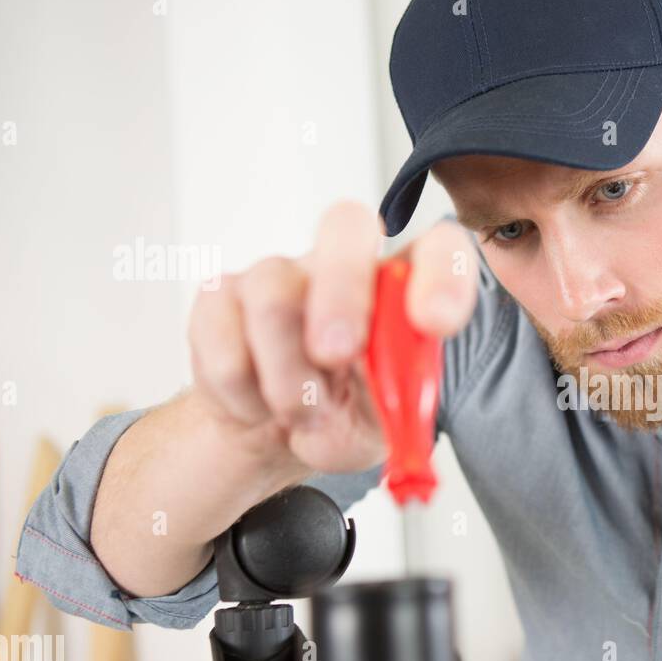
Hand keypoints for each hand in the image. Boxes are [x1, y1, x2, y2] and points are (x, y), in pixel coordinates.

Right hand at [188, 203, 478, 473]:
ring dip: (288, 379)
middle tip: (337, 355)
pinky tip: (259, 406)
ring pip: (273, 299)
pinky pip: (224, 344)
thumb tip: (393, 387)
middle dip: (342, 293)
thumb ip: (401, 402)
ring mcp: (278, 273)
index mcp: (403, 288)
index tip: (435, 323)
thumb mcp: (390, 423)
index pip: (440, 247)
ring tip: (304, 413)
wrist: (278, 433)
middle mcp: (343, 263)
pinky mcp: (219, 297)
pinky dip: (245, 397)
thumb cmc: (348, 415)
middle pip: (345, 227)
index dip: (442, 274)